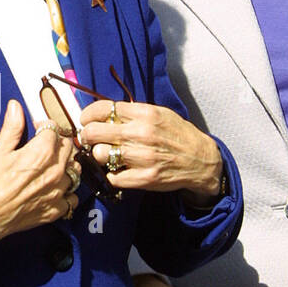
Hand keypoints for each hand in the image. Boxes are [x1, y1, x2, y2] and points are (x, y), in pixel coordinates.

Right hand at [0, 100, 80, 252]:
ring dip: (65, 165)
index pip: (55, 129)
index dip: (45, 126)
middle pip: (69, 148)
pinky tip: (52, 189)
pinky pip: (72, 198)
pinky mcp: (54, 211)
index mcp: (40, 154)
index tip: (37, 128)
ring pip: (75, 171)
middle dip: (57, 142)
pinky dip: (66, 192)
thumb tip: (15, 108)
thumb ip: (12, 128)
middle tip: (43, 145)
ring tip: (49, 166)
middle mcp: (54, 173)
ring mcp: (56, 193)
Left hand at [79, 100, 221, 201]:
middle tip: (89, 139)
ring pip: (100, 155)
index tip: (86, 120)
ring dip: (99, 155)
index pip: (103, 108)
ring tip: (106, 154)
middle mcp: (141, 134)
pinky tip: (117, 169)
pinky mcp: (144, 178)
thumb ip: (132, 113)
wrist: (201, 160)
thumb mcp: (159, 114)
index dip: (88, 114)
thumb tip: (103, 114)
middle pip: (94, 132)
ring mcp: (142, 157)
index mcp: (145, 114)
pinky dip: (110, 174)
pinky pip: (112, 177)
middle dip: (87, 135)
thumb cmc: (177, 135)